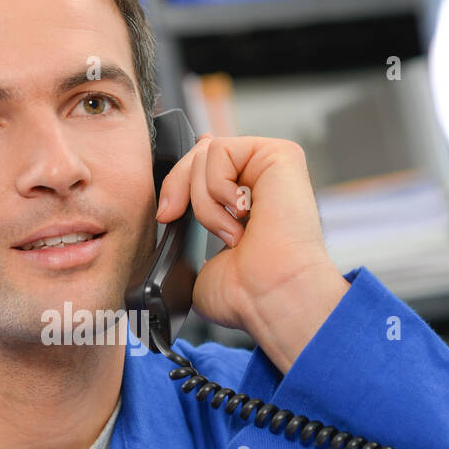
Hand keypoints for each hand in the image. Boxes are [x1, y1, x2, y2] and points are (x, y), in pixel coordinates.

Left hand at [155, 134, 349, 372]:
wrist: (268, 297)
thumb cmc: (243, 293)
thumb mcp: (196, 259)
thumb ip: (187, 226)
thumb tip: (171, 208)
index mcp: (244, 201)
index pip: (200, 165)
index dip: (177, 181)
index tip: (168, 214)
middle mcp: (259, 180)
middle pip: (197, 154)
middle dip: (177, 187)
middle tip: (174, 218)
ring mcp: (271, 166)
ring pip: (206, 153)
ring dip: (204, 201)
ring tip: (231, 232)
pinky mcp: (281, 154)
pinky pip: (221, 150)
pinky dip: (217, 187)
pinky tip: (241, 215)